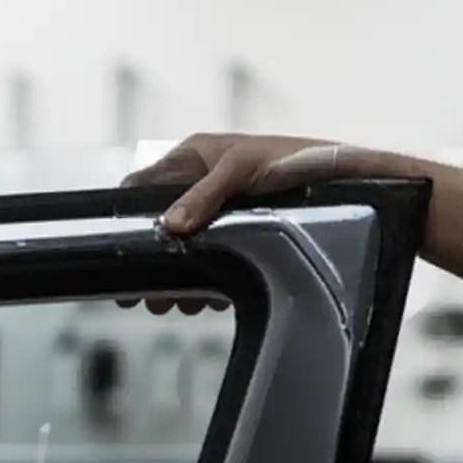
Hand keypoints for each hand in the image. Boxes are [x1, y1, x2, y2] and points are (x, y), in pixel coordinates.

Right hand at [117, 133, 430, 313]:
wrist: (345, 180)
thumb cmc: (292, 161)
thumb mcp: (240, 173)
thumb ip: (203, 198)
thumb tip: (170, 228)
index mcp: (194, 157)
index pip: (142, 184)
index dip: (127, 216)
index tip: (118, 250)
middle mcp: (202, 182)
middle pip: (162, 225)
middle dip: (154, 259)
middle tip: (140, 296)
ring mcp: (222, 209)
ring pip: (187, 247)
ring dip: (178, 277)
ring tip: (171, 306)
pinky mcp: (243, 230)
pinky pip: (215, 258)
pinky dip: (207, 280)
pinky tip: (205, 302)